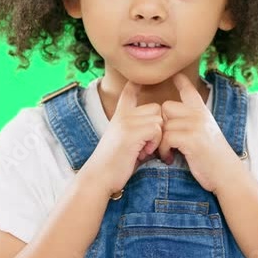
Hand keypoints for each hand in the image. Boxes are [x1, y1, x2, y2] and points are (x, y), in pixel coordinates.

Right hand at [79, 81, 163, 198]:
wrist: (99, 176)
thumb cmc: (114, 165)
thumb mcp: (123, 142)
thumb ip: (136, 131)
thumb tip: (156, 127)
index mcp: (119, 116)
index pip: (128, 93)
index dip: (135, 85)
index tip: (139, 80)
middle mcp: (122, 115)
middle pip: (156, 108)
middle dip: (157, 127)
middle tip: (146, 145)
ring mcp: (126, 122)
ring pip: (158, 119)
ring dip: (157, 137)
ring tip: (144, 150)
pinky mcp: (131, 132)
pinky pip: (156, 130)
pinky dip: (155, 143)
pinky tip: (143, 153)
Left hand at [157, 73, 243, 192]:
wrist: (227, 174)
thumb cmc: (213, 158)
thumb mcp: (205, 133)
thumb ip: (192, 123)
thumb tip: (169, 118)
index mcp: (202, 112)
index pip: (190, 91)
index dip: (181, 81)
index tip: (175, 75)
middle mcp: (200, 114)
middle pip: (166, 107)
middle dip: (162, 124)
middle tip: (164, 141)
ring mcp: (196, 125)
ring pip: (164, 124)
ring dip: (161, 141)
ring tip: (167, 153)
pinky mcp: (192, 138)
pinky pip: (167, 138)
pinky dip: (164, 150)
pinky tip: (169, 158)